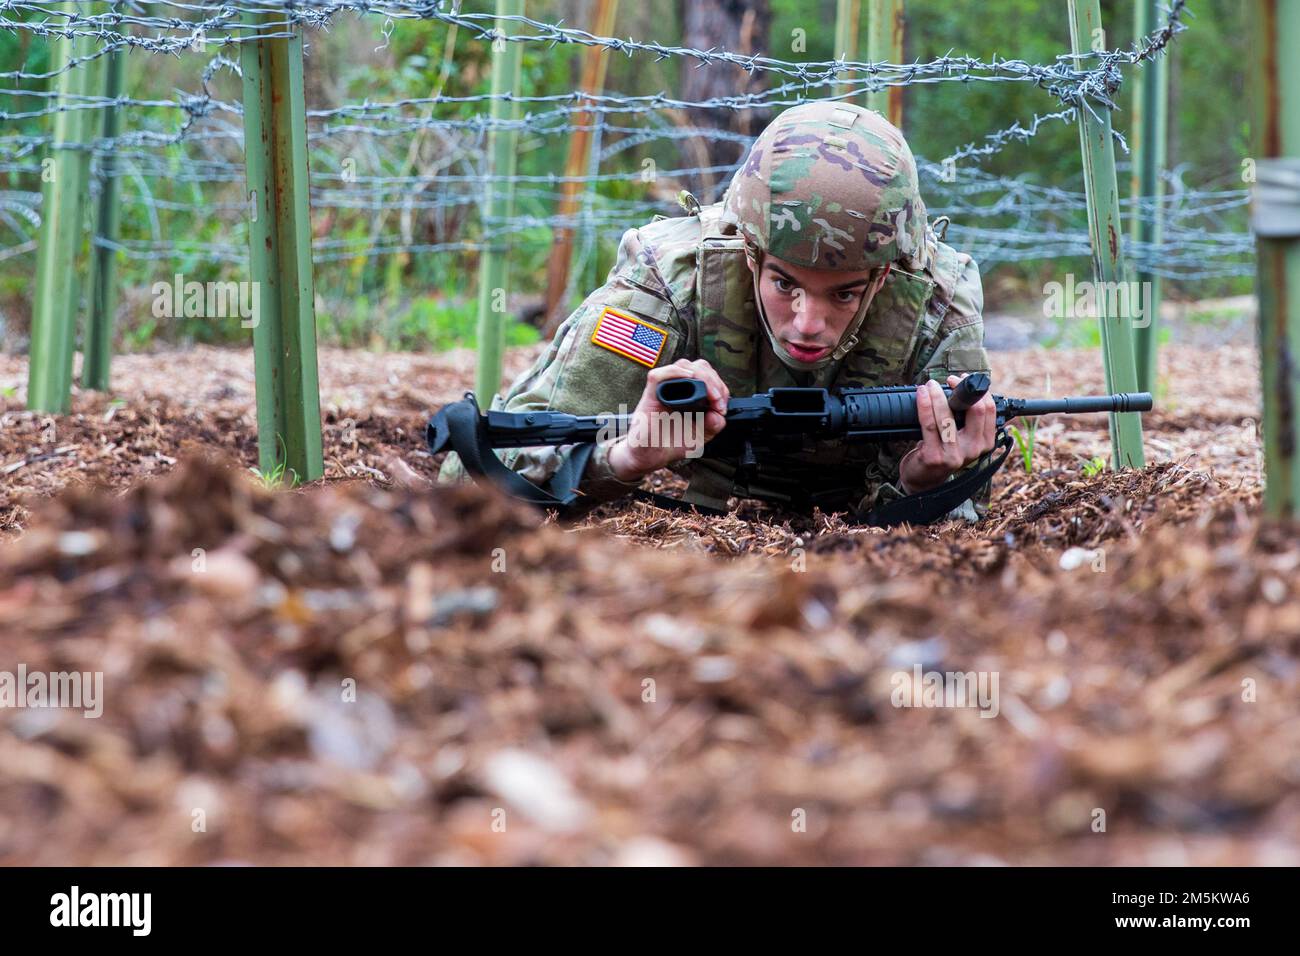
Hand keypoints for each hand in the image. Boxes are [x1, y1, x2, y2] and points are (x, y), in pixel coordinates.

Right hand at [608, 358, 729, 480]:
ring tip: (709, 395)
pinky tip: (688, 378)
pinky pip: (659, 375)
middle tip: (718, 402)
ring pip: (683, 366)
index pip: (708, 377)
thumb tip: (718, 414)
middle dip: (714, 381)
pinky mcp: (650, 395)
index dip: (719, 387)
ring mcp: (664, 390)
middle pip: (698, 367)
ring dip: (702, 376)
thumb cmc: (670, 443)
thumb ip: (713, 426)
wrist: (649, 457)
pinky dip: (675, 372)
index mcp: (690, 394)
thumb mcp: (700, 436)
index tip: (722, 407)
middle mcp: (677, 388)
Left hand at [898, 374, 996, 493]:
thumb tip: (965, 386)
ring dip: (937, 395)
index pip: (990, 410)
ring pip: (948, 416)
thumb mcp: (963, 437)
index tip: (964, 379)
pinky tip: (921, 395)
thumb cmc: (943, 452)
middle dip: (961, 390)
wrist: (924, 480)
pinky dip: (924, 405)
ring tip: (929, 385)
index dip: (978, 390)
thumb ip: (968, 418)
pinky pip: (929, 425)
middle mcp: (974, 450)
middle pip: (975, 411)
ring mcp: (954, 454)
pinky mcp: (934, 456)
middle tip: (948, 380)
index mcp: (985, 442)